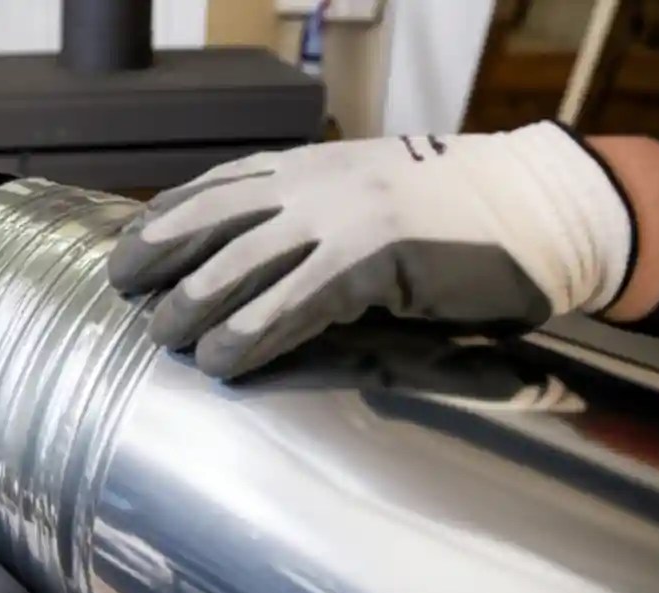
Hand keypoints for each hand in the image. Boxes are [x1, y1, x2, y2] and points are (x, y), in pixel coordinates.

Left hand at [107, 121, 634, 377]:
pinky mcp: (375, 259)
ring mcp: (346, 216)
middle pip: (216, 215)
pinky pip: (298, 302)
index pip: (220, 184)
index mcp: (314, 166)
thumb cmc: (453, 215)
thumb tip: (255, 260)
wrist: (538, 209)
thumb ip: (312, 218)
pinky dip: (254, 333)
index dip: (168, 215)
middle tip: (120, 286)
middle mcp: (319, 183)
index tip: (130, 245)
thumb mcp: (368, 199)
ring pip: (246, 261)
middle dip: (161, 251)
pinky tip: (224, 360)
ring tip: (161, 337)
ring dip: (196, 301)